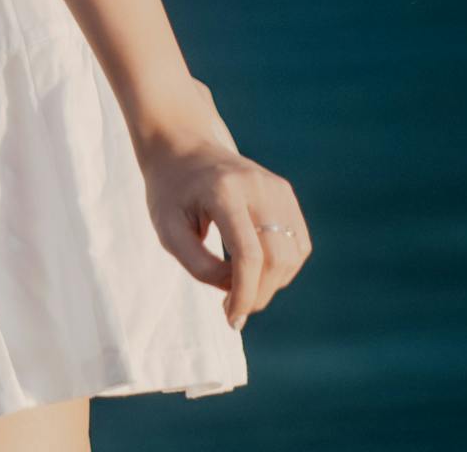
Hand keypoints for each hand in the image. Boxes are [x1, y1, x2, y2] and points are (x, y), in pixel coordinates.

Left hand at [137, 109, 310, 331]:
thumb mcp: (168, 230)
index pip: (249, 255)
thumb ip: (200, 266)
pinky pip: (298, 245)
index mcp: (224, 191)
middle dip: (258, 295)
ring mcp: (276, 187)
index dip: (244, 295)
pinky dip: (282, 268)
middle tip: (231, 309)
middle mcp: (257, 186)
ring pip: (292, 255)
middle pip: (276, 259)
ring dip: (271, 284)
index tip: (231, 320)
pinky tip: (256, 269)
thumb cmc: (171, 191)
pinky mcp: (285, 193)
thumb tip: (238, 290)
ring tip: (239, 286)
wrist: (182, 146)